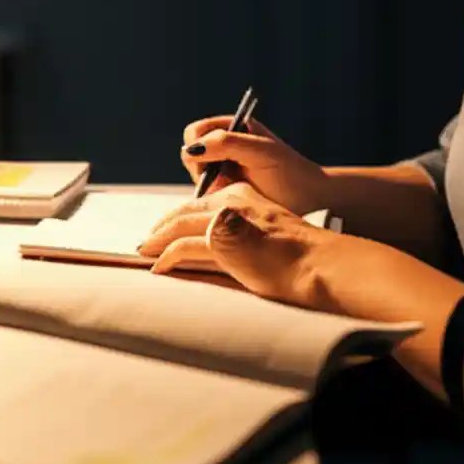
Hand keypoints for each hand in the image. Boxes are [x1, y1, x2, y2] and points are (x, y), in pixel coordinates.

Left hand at [138, 182, 340, 304]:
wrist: (318, 265)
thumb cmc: (302, 259)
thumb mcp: (267, 238)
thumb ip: (242, 237)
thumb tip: (225, 248)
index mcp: (244, 195)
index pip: (203, 203)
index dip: (181, 216)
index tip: (167, 228)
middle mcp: (232, 200)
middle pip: (185, 211)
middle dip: (163, 226)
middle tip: (148, 240)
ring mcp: (225, 219)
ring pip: (179, 226)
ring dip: (158, 241)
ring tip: (146, 252)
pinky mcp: (220, 239)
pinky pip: (182, 248)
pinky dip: (167, 258)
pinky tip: (159, 268)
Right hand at [181, 116, 329, 214]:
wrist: (309, 200)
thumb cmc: (289, 171)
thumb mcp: (260, 152)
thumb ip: (227, 143)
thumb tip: (192, 149)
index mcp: (231, 128)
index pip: (194, 132)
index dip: (197, 146)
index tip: (214, 161)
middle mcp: (222, 147)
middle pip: (189, 154)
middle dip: (202, 168)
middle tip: (226, 179)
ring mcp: (220, 170)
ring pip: (194, 176)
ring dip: (209, 185)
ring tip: (234, 190)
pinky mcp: (222, 192)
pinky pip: (204, 194)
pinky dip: (213, 198)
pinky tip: (233, 200)